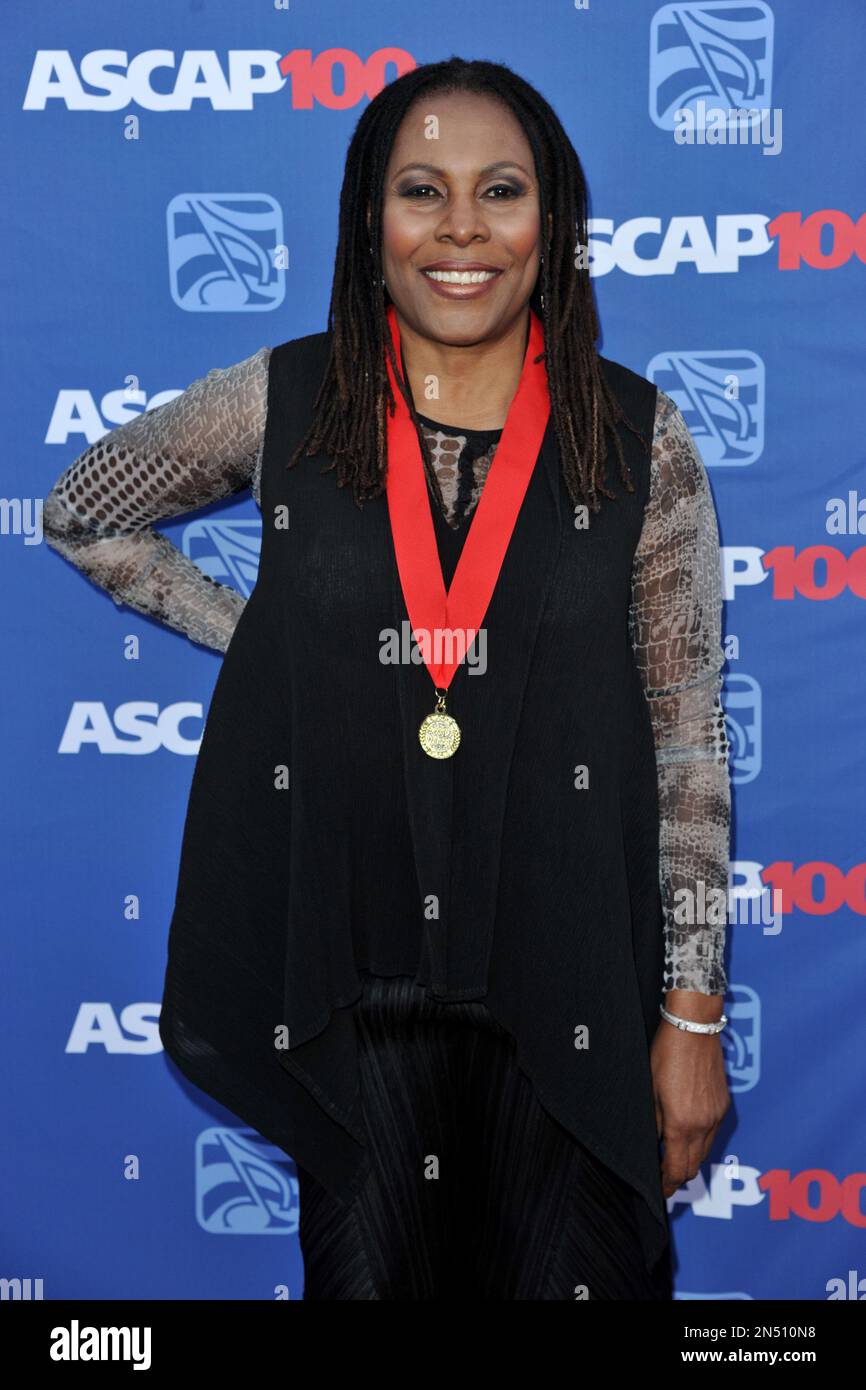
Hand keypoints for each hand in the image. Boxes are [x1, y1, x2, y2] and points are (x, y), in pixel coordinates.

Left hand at [651, 1018, 731, 1199]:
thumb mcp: (650, 1089)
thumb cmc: (666, 1054)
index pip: (677, 1168)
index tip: (660, 1190)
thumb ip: (655, 1122)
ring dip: (691, 1159)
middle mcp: (704, 1124)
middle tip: (665, 1179)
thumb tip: (655, 1143)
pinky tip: (689, 1134)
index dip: (668, 1184)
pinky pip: (714, 1133)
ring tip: (674, 1158)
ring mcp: (717, 1115)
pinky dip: (701, 1142)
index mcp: (682, 1124)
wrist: (695, 1028)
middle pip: (694, 1165)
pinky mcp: (724, 1104)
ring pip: (706, 1151)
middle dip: (679, 1176)